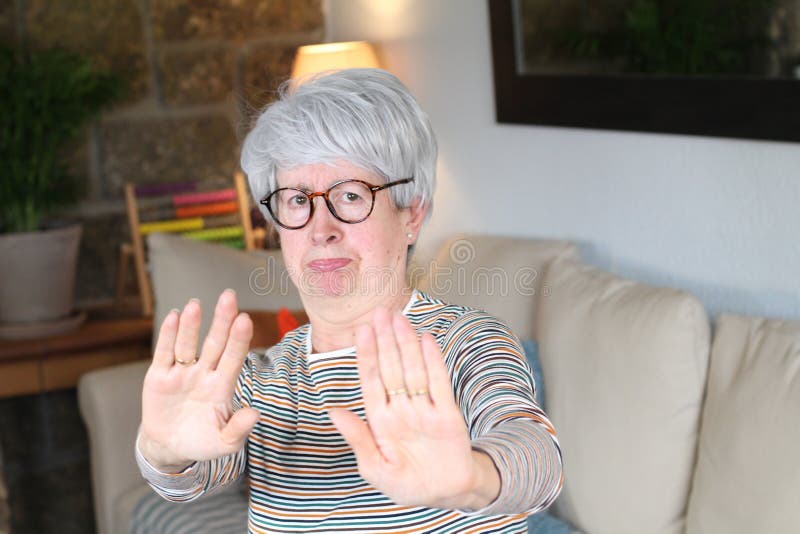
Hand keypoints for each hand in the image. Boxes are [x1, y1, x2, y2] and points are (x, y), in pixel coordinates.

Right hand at [138, 289, 259, 472]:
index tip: (245, 319)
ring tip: (195, 305)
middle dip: (221, 321)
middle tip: (229, 297)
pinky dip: (168, 335)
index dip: (239, 340)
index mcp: (222, 386)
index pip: (233, 358)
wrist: (170, 448)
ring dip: (192, 325)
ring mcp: (182, 373)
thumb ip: (238, 429)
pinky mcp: (159, 376)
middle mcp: (204, 373)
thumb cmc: (203, 442)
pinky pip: (164, 353)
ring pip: (188, 344)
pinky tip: (174, 316)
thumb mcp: (224, 443)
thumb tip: (255, 414)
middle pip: (215, 344)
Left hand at [328, 308, 499, 509]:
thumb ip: (357, 438)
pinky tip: (426, 340)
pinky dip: (433, 361)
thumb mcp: (375, 468)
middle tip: (380, 312)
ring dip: (405, 344)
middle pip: (391, 368)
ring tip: (399, 318)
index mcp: (380, 419)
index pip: (371, 380)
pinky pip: (438, 383)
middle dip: (384, 340)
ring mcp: (424, 409)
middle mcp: (401, 408)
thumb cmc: (407, 484)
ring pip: (412, 370)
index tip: (361, 330)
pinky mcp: (446, 414)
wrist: (446, 494)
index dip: (367, 355)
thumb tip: (332, 412)